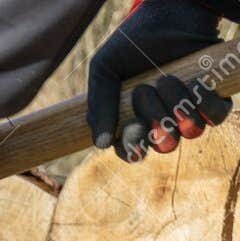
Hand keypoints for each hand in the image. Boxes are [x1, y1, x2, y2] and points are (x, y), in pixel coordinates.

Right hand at [87, 0, 232, 161]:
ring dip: (179, 108)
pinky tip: (197, 83)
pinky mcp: (211, 96)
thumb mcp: (104, 70)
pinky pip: (216, 116)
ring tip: (168, 79)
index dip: (134, 147)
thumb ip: (99, 106)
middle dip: (155, 120)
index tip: (132, 124)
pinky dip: (206, 103)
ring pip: (190, 132)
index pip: (133, 152)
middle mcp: (162, 119)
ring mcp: (188, 109)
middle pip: (164, 145)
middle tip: (145, 90)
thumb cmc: (133, 42)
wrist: (168, 13)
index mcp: (132, 120)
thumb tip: (100, 144)